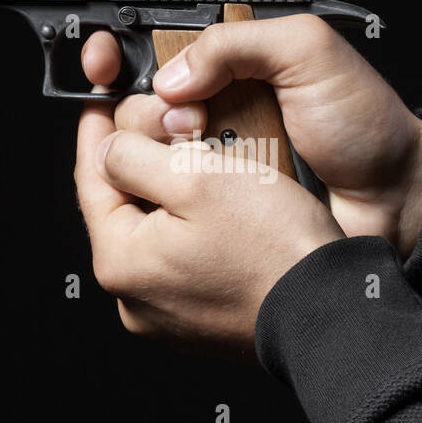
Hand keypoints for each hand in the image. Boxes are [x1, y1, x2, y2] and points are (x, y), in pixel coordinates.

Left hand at [74, 100, 343, 356]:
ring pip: (156, 232)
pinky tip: (225, 211)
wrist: (330, 311)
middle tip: (171, 127)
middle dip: (145, 161)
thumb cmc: (275, 251)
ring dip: (174, 195)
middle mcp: (134, 298)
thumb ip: (135, 155)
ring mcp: (168, 315)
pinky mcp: (201, 321)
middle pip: (125, 207)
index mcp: (121, 263)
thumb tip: (108, 148)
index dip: (97, 130)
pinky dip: (196, 229)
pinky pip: (184, 260)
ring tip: (206, 165)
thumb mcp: (197, 176)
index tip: (101, 102)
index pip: (91, 180)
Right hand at [81, 14, 421, 257]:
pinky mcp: (222, 203)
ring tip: (208, 149)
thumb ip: (237, 43)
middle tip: (191, 120)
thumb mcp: (307, 51)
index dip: (121, 53)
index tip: (102, 60)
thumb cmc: (364, 123)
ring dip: (166, 151)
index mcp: (234, 61)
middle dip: (149, 110)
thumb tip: (170, 77)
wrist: (394, 197)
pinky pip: (179, 196)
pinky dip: (181, 189)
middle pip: (142, 105)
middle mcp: (219, 106)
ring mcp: (218, 159)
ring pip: (153, 154)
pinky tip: (205, 184)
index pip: (158, 48)